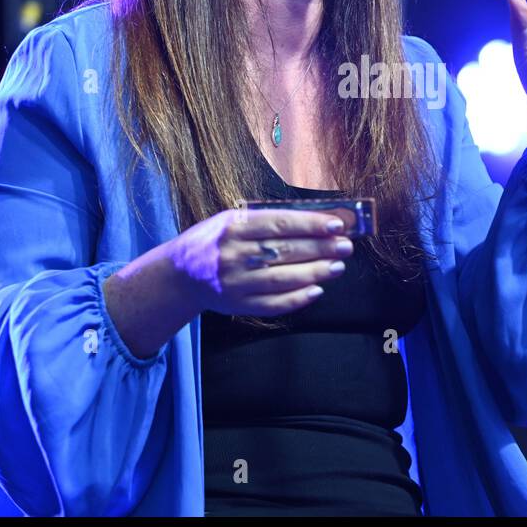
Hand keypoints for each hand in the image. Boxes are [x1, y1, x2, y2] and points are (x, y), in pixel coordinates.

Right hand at [167, 208, 353, 316]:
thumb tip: (315, 222)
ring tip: (338, 266)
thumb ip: (268, 221)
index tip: (336, 224)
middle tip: (345, 246)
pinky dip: (297, 298)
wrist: (180, 274)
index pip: (279, 224)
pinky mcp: (238, 305)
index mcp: (233, 228)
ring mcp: (235, 283)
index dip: (310, 225)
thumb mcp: (232, 221)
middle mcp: (233, 255)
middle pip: (285, 251)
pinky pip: (273, 304)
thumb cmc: (215, 241)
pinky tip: (317, 290)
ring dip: (316, 272)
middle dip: (321, 248)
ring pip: (283, 279)